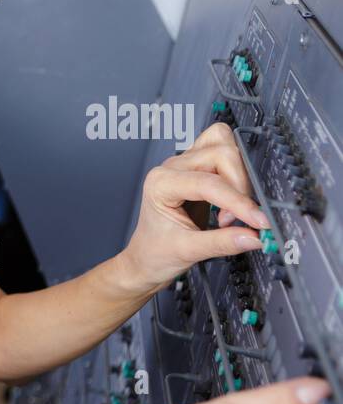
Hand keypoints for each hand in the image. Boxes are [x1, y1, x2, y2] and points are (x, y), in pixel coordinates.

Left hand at [118, 122, 272, 291]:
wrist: (146, 257)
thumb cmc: (156, 251)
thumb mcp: (188, 251)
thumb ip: (222, 243)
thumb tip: (255, 237)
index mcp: (160, 184)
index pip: (209, 183)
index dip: (237, 201)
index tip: (258, 221)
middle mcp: (171, 168)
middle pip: (222, 154)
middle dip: (238, 187)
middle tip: (232, 219)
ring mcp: (185, 164)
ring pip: (225, 147)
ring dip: (239, 176)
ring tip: (229, 208)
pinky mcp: (198, 167)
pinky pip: (225, 154)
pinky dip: (237, 173)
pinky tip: (229, 200)